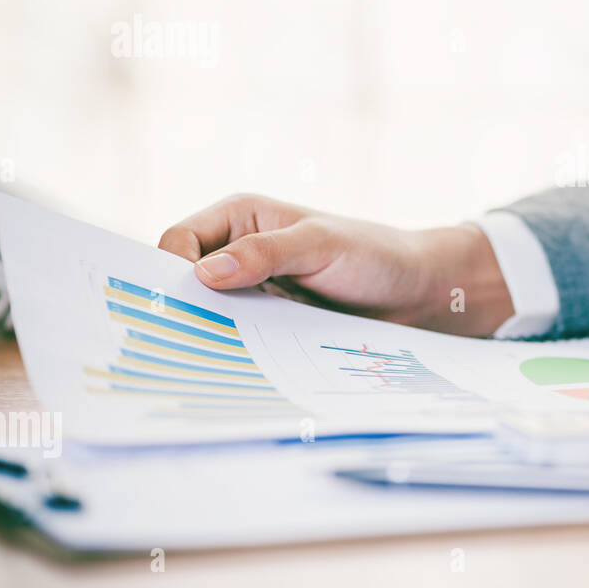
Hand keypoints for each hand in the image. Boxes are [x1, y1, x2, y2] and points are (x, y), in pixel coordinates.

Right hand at [157, 194, 514, 335]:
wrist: (418, 294)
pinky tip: (230, 370)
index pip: (178, 240)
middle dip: (178, 306)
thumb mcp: (322, 245)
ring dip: (204, 333)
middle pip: (183, 281)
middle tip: (172, 342)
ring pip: (206, 313)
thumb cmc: (375, 255)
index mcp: (241, 217)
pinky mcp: (267, 323)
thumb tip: (204, 273)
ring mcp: (251, 290)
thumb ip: (266, 254)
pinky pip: (235, 337)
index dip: (170, 270)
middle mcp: (238, 251)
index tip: (174, 305)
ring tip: (198, 362)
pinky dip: (230, 350)